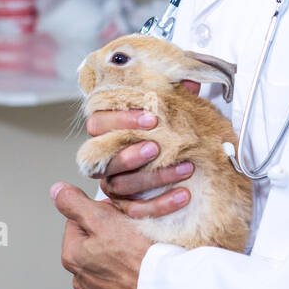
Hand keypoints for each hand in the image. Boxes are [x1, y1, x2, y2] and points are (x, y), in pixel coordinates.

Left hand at [51, 182, 153, 288]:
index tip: (119, 216)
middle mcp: (81, 281)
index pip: (78, 221)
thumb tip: (57, 191)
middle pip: (92, 245)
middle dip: (108, 237)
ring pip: (106, 267)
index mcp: (73, 256)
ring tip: (140, 254)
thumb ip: (75, 204)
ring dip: (118, 260)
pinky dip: (129, 281)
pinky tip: (142, 274)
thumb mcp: (103, 219)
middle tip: (132, 233)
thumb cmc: (137, 256)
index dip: (100, 213)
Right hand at [88, 81, 200, 219]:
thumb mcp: (170, 108)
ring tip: (184, 168)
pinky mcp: (125, 204)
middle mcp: (105, 156)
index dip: (121, 120)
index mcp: (107, 128)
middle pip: (102, 156)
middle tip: (156, 147)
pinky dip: (159, 204)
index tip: (152, 118)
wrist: (174, 161)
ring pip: (120, 184)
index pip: (98, 122)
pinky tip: (184, 195)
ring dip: (152, 178)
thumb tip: (189, 79)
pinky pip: (135, 209)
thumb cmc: (165, 129)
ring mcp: (112, 181)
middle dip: (129, 153)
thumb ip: (176, 94)